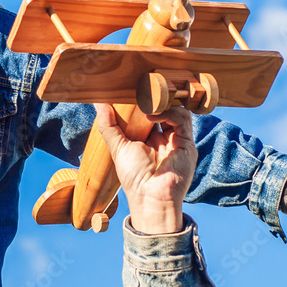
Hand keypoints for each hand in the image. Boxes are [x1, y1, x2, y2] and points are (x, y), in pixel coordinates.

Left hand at [94, 104, 197, 233]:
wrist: (150, 198)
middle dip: (152, 97)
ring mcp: (177, 139)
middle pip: (163, 108)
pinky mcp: (187, 143)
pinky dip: (168, 112)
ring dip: (160, 103)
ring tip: (144, 103)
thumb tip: (99, 103)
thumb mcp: (118, 147)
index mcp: (149, 138)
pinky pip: (182, 119)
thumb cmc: (134, 177)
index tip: (128, 91)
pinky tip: (152, 115)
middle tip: (138, 88)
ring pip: (175, 109)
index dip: (140, 101)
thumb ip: (109, 126)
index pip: (148, 112)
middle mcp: (165, 137)